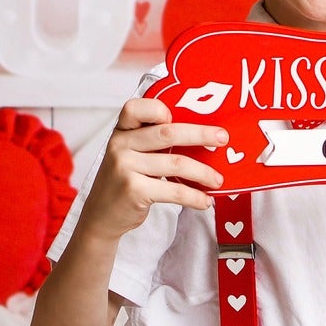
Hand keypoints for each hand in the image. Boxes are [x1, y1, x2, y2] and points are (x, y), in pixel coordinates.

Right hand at [78, 96, 228, 239]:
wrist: (102, 217)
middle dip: (200, 134)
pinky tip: (205, 200)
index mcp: (122, 131)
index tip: (180, 115)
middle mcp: (120, 145)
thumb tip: (203, 134)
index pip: (135, 108)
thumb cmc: (125, 181)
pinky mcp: (134, 190)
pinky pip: (173, 190)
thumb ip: (152, 141)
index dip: (158, 109)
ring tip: (218, 179)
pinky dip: (194, 196)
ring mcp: (124, 167)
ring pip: (176, 163)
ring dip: (203, 172)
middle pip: (167, 132)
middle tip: (223, 139)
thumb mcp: (130, 154)